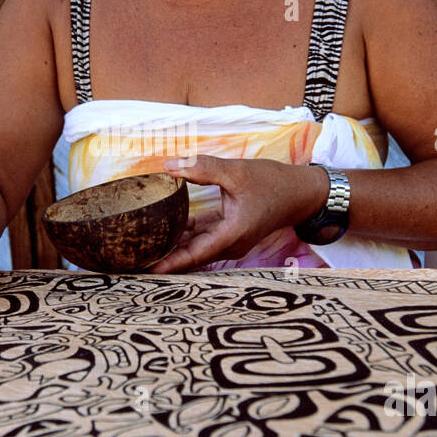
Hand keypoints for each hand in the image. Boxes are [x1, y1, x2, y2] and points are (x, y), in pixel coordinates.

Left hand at [150, 156, 328, 272]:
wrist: (301, 191)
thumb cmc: (273, 182)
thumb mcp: (236, 172)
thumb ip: (202, 168)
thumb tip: (169, 166)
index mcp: (232, 234)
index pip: (195, 255)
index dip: (170, 264)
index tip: (146, 270)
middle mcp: (231, 243)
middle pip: (192, 256)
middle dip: (165, 259)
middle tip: (135, 260)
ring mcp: (231, 239)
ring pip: (197, 247)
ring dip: (174, 247)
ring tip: (144, 248)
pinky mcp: (231, 230)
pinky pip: (204, 236)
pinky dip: (186, 234)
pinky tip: (166, 227)